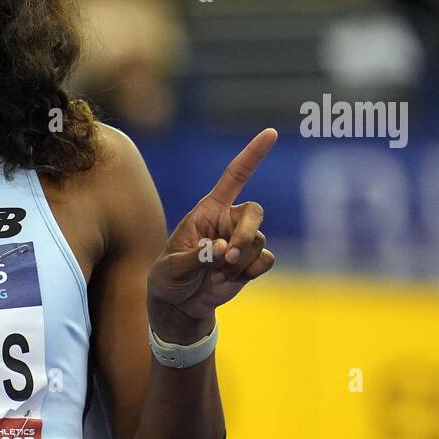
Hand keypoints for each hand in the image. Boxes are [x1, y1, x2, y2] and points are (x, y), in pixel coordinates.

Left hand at [146, 128, 277, 331]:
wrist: (179, 305)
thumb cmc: (168, 278)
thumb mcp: (171, 267)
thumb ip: (195, 257)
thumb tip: (220, 249)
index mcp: (208, 210)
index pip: (235, 177)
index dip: (252, 155)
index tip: (270, 133)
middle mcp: (228, 221)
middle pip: (254, 213)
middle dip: (244, 235)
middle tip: (227, 256)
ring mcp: (241, 242)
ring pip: (258, 241)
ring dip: (239, 260)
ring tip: (215, 273)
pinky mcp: (250, 263)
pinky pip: (266, 260)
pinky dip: (250, 271)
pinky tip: (229, 279)